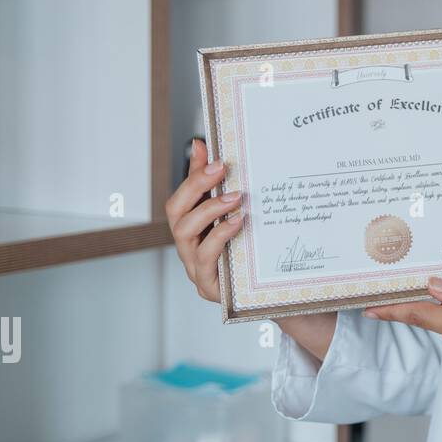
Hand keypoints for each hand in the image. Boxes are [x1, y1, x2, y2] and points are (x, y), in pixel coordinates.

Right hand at [164, 138, 244, 303]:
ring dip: (208, 210)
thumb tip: (202, 146)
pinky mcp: (208, 284)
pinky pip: (205, 258)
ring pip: (184, 233)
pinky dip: (219, 236)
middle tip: (221, 169)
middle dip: (196, 186)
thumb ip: (216, 186)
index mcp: (192, 228)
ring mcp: (194, 266)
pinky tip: (237, 222)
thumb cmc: (247, 253)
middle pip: (176, 211)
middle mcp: (188, 245)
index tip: (210, 152)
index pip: (182, 196)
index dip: (192, 173)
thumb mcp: (235, 217)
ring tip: (235, 197)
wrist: (266, 295)